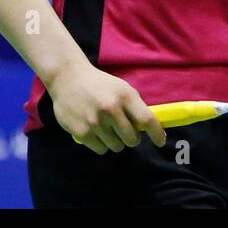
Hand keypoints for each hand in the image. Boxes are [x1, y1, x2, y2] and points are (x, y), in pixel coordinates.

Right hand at [45, 61, 165, 153]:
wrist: (67, 77)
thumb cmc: (99, 84)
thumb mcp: (120, 88)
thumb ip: (134, 107)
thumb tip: (149, 129)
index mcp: (124, 96)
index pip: (147, 120)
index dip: (156, 134)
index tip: (160, 141)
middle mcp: (110, 109)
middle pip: (132, 139)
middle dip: (131, 138)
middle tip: (123, 130)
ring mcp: (95, 122)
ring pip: (117, 147)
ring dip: (114, 141)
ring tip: (105, 127)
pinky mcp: (82, 132)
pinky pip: (101, 149)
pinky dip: (100, 144)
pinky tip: (94, 130)